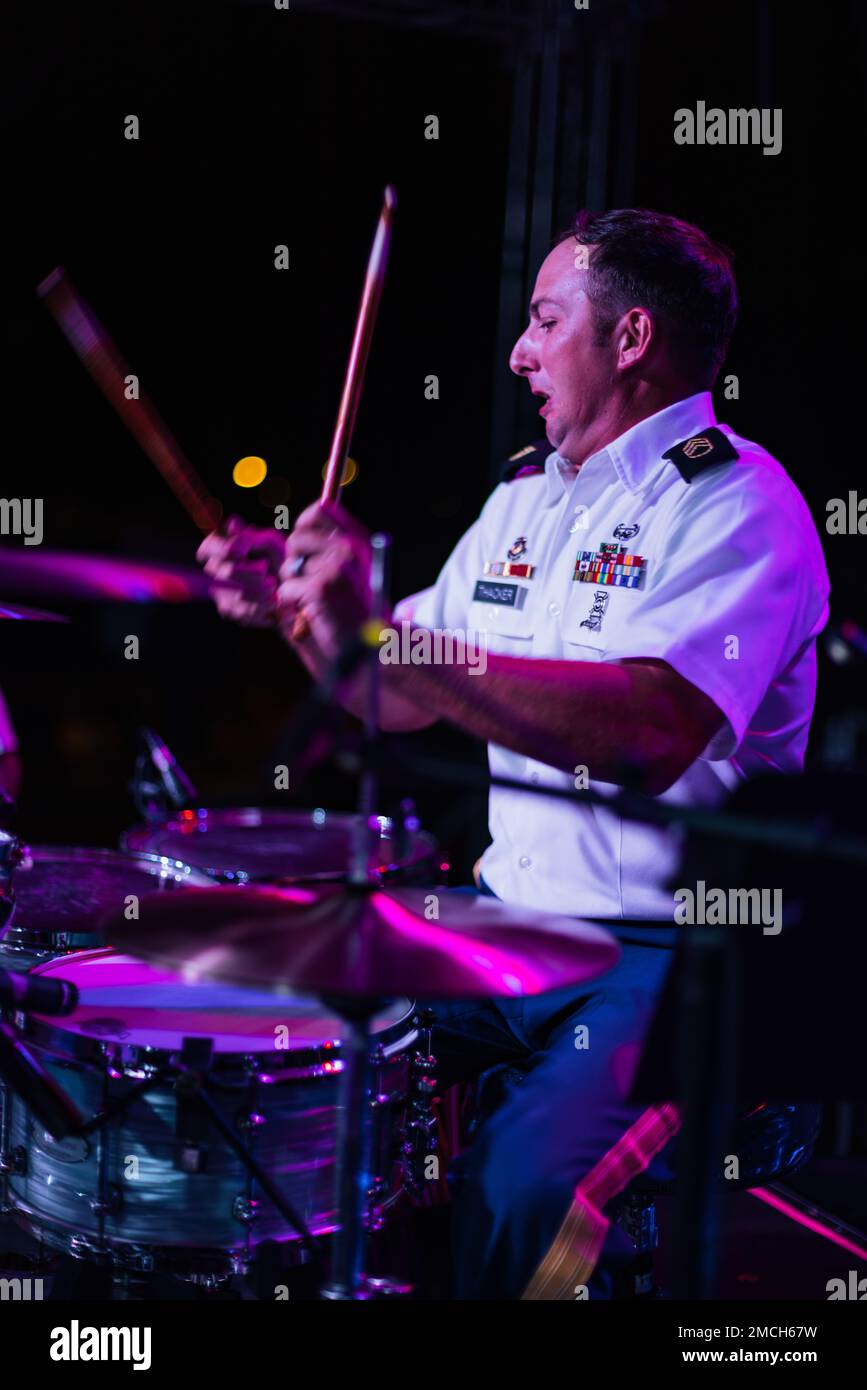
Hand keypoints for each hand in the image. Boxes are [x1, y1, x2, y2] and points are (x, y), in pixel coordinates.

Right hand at [196, 516, 286, 626]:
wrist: (295, 586)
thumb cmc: (281, 558)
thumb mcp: (271, 542)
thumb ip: (251, 536)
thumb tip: (232, 523)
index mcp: (223, 549)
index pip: (208, 547)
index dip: (222, 549)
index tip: (242, 551)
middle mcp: (217, 570)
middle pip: (227, 572)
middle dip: (254, 574)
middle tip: (270, 575)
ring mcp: (221, 592)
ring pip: (236, 595)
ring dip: (262, 592)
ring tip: (274, 587)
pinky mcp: (230, 611)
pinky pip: (243, 612)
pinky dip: (263, 608)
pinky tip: (272, 602)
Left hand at [277, 500, 372, 658]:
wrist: (372, 645)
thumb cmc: (355, 610)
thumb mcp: (351, 571)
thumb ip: (331, 547)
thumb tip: (300, 527)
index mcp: (357, 541)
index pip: (320, 510)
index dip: (304, 524)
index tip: (302, 543)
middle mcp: (348, 549)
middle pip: (297, 537)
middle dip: (293, 558)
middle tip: (305, 578)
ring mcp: (334, 568)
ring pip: (289, 565)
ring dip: (293, 584)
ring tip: (314, 599)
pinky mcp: (319, 589)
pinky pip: (286, 588)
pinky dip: (293, 604)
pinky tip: (311, 612)